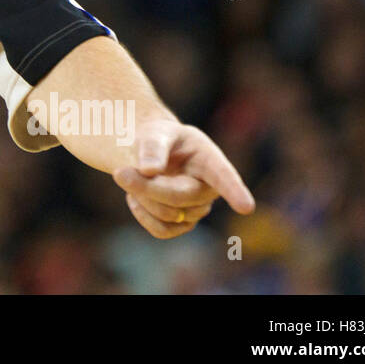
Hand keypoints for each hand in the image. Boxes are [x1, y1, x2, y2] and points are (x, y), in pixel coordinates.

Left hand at [112, 119, 254, 238]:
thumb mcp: (155, 133)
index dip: (234, 191)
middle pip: (179, 198)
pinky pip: (161, 230)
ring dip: (140, 197)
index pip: (224, 177)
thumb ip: (152, 147)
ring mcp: (198, 209)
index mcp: (210, 160)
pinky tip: (134, 197)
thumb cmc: (159, 139)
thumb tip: (149, 171)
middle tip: (119, 172)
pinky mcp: (183, 224)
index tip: (245, 207)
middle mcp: (209, 188)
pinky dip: (141, 214)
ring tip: (131, 177)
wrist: (152, 155)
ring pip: (167, 215)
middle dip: (146, 187)